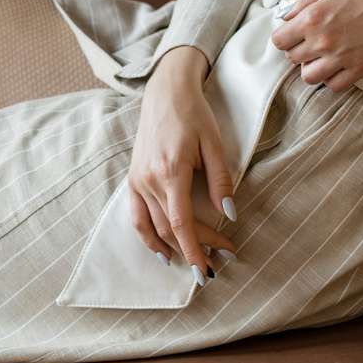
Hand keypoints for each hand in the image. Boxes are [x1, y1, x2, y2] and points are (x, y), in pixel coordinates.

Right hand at [127, 52, 238, 281]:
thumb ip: (221, 180)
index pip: (181, 223)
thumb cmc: (194, 114)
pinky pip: (137, 216)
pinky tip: (162, 249)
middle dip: (197, 247)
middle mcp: (149, 180)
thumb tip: (230, 214)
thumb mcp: (214, 143)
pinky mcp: (133, 178)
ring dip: (174, 247)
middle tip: (222, 257)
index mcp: (171, 171)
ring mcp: (137, 180)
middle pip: (171, 228)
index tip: (208, 270)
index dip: (195, 250)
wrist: (165, 91)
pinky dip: (148, 237)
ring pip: (154, 226)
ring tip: (194, 261)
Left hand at [269, 0, 362, 91]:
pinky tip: (339, 65)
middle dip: (298, 50)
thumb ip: (305, 0)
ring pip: (309, 77)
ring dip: (313, 68)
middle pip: (292, 59)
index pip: (279, 40)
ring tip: (323, 56)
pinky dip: (333, 78)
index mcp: (313, 17)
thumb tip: (287, 16)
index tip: (294, 34)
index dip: (285, 36)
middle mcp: (323, 40)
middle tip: (312, 41)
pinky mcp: (360, 69)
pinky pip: (334, 86)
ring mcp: (341, 57)